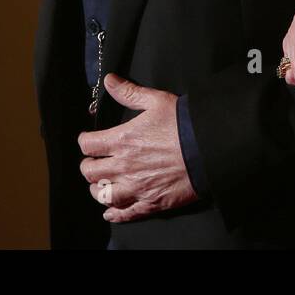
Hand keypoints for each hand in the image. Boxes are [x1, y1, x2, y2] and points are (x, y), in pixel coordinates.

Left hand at [77, 74, 198, 222]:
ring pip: (102, 195)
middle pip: (90, 172)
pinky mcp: (150, 202)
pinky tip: (111, 212)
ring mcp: (136, 187)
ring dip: (97, 189)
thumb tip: (109, 80)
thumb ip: (129, 93)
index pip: (87, 144)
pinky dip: (114, 214)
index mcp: (122, 140)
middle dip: (88, 165)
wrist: (209, 147)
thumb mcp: (156, 101)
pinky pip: (125, 213)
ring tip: (101, 185)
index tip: (89, 140)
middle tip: (94, 162)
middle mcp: (124, 166)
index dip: (85, 141)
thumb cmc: (183, 123)